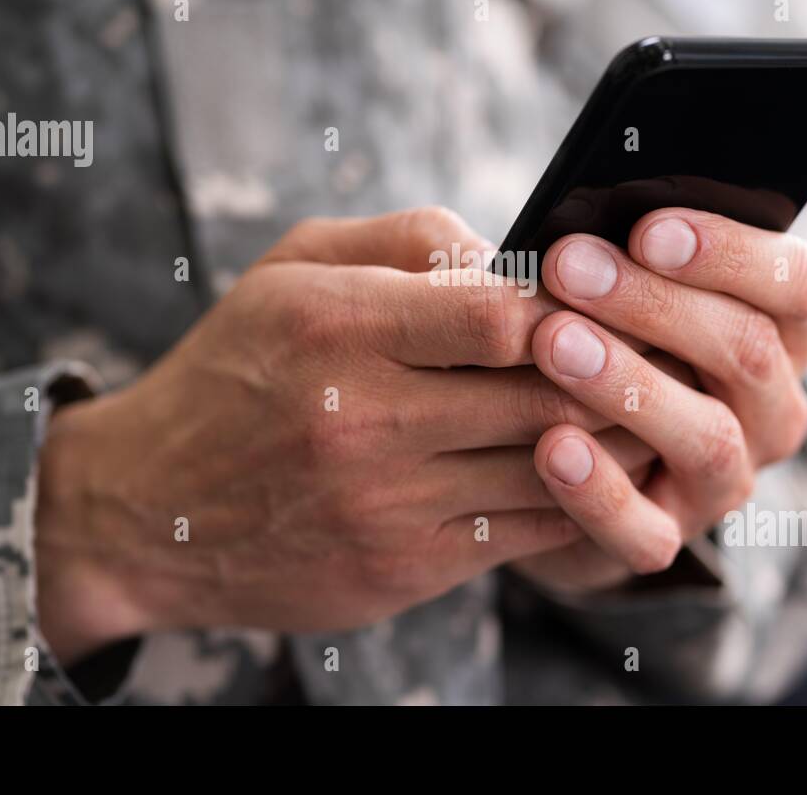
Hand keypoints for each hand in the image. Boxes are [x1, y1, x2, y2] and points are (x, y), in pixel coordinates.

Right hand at [35, 208, 644, 664]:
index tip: (596, 296)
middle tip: (659, 351)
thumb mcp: (290, 269)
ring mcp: (386, 503)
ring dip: (612, 436)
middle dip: (613, 371)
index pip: (501, 312)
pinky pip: (526, 530)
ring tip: (648, 406)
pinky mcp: (404, 567)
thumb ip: (405, 239)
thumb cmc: (235, 369)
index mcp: (337, 325)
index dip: (570, 303)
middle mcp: (362, 418)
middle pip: (542, 393)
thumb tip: (513, 255)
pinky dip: (576, 496)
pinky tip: (596, 467)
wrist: (148, 510)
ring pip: (549, 467)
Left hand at [512, 208, 806, 592]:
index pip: (795, 282)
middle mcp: (769, 408)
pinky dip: (599, 491)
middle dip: (654, 303)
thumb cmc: (591, 336)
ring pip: (708, 437)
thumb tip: (574, 220)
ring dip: (629, 385)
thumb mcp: (611, 288)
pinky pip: (647, 530)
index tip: (647, 226)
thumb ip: (614, 252)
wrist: (542, 461)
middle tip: (569, 266)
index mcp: (777, 331)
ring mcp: (724, 481)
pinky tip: (551, 449)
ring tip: (554, 344)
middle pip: (746, 349)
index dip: (728, 251)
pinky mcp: (665, 539)